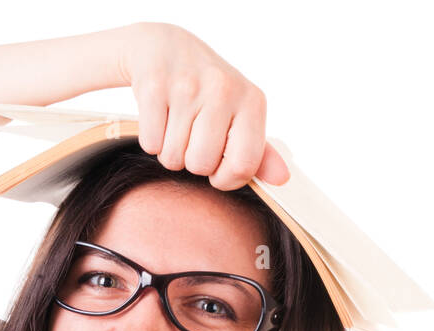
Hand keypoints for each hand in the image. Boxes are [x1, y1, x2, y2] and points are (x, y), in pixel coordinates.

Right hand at [119, 22, 288, 188]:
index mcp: (251, 101)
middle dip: (191, 161)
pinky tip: (159, 116)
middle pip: (201, 165)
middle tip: (191, 135)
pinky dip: (151, 138)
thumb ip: (259, 152)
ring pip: (173, 158)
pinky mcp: (155, 85)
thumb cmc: (206, 90)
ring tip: (175, 123)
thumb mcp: (239, 115)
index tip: (216, 165)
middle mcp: (223, 89)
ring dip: (169, 150)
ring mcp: (188, 85)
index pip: (242, 167)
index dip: (224, 178)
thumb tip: (282, 178)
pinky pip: (151, 143)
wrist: (164, 48)